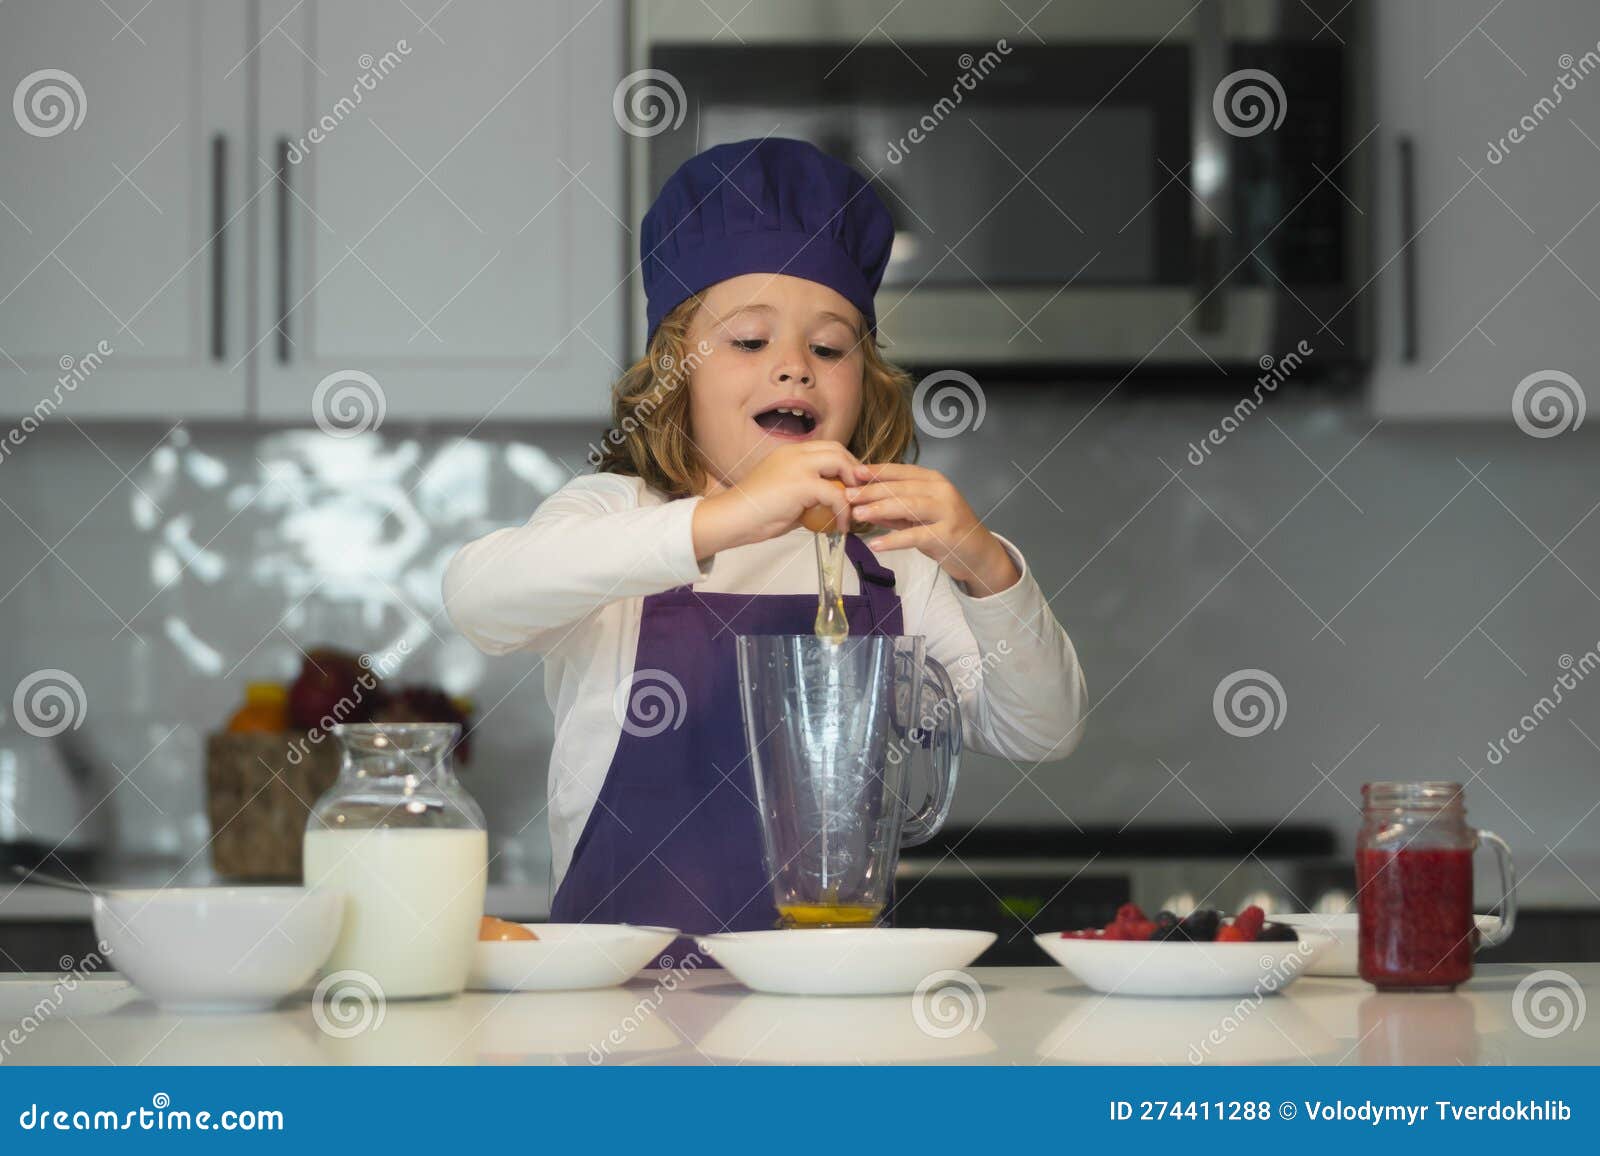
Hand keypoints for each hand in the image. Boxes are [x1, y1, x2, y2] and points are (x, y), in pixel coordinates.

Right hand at [692, 441, 866, 556]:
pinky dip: (843, 511)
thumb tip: (825, 504)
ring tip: (854, 507)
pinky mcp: (801, 485)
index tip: (851, 483)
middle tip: (859, 493)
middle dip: (854, 470)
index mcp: (788, 452)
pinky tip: (841, 526)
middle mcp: (794, 453)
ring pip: (840, 464)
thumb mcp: (782, 494)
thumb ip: (805, 491)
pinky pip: (835, 495)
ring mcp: (798, 466)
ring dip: (853, 486)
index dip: (844, 462)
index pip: (826, 447)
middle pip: (837, 450)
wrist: (731, 518)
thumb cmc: (752, 512)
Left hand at [846, 463, 1020, 595]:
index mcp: (934, 481)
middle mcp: (942, 491)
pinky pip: (916, 536)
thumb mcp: (919, 516)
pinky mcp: (947, 535)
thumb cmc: (947, 530)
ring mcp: (946, 512)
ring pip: (909, 506)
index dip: (877, 471)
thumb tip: (863, 505)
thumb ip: (894, 511)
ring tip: (857, 514)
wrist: (979, 553)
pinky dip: (894, 540)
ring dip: (880, 509)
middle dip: (872, 490)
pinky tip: (876, 544)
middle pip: (902, 487)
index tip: (852, 472)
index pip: (901, 471)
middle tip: (847, 495)